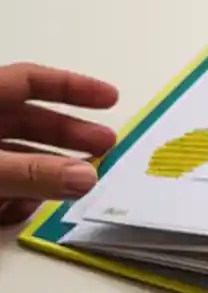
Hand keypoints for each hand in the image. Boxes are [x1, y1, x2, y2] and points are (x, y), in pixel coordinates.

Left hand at [0, 62, 117, 224]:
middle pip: (28, 122)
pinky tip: (13, 212)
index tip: (111, 99)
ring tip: (63, 192)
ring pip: (15, 158)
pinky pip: (0, 184)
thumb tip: (88, 177)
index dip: (71, 87)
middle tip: (106, 149)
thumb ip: (33, 172)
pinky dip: (10, 197)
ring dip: (41, 176)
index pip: (29, 81)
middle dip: (69, 137)